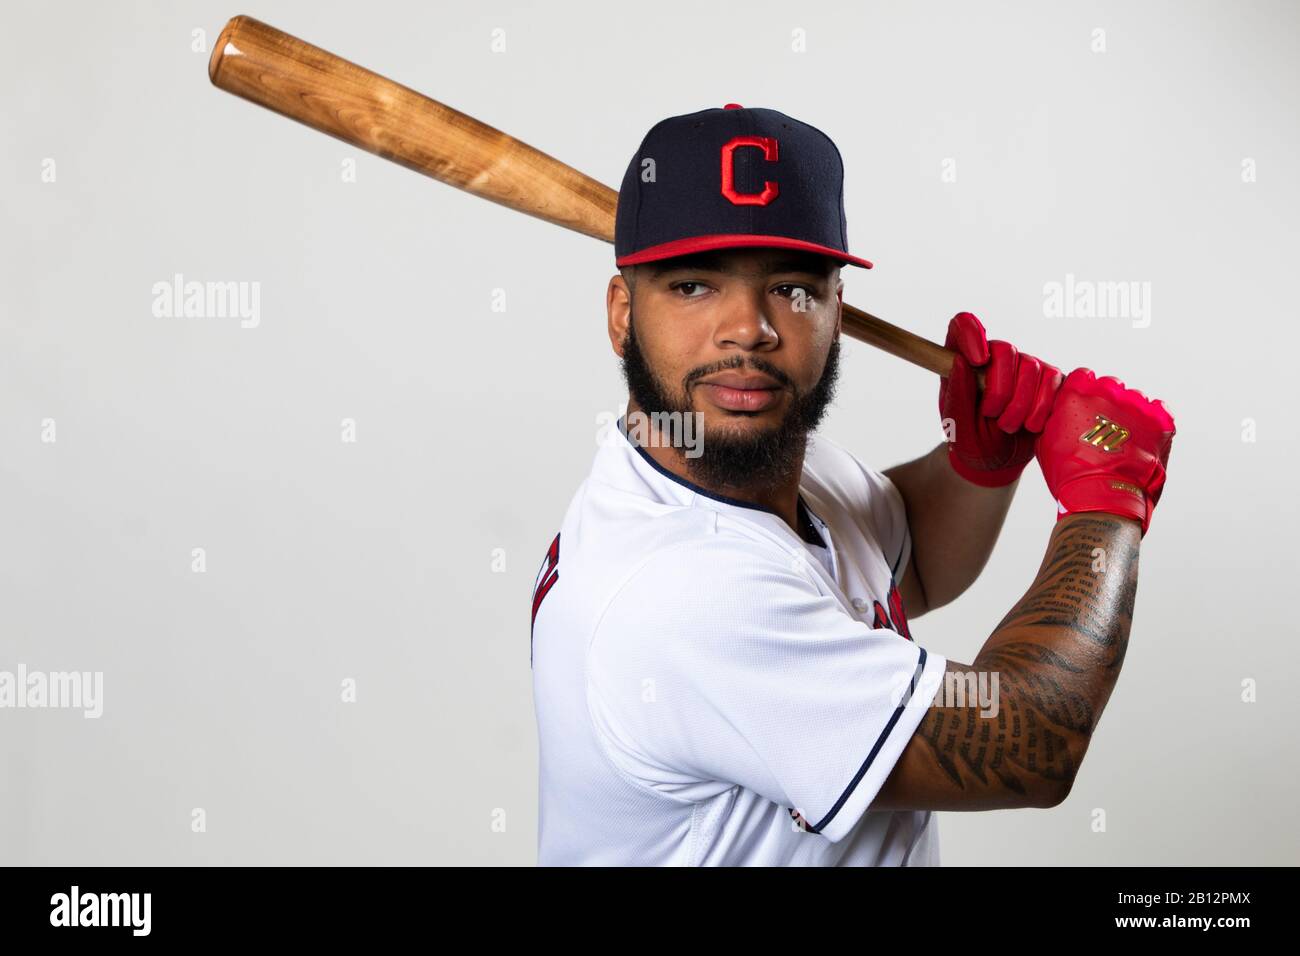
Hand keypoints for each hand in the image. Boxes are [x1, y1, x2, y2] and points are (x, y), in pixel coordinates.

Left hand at [939, 312, 1063, 486]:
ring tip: (1008, 426)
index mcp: (960, 361)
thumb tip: (961, 361)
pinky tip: (1030, 425)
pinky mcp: (1049, 380)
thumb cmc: (971, 440)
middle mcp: (992, 357)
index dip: (972, 334)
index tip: (976, 361)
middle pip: (1004, 349)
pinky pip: (1054, 380)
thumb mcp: (956, 424)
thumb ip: (957, 394)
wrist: (997, 461)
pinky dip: (1043, 407)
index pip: (962, 326)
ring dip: (1021, 405)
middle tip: (993, 416)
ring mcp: (1023, 365)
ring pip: (1032, 367)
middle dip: (1001, 389)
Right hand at [1035, 368, 1175, 536]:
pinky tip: (1143, 437)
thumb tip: (1058, 410)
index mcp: (1077, 392)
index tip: (1083, 407)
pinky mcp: (1160, 420)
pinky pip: (1160, 409)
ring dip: (1129, 413)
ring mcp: (1136, 405)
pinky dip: (1153, 421)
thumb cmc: (1068, 475)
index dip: (1082, 391)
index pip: (1083, 376)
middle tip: (1103, 428)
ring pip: (1134, 398)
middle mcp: (1107, 391)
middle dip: (1106, 401)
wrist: (1101, 499)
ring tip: (1124, 441)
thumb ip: (1054, 416)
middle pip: (1109, 385)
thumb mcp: (1045, 441)